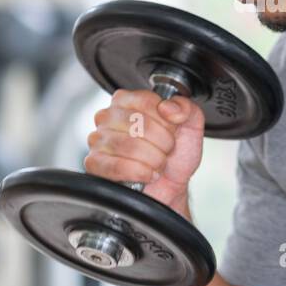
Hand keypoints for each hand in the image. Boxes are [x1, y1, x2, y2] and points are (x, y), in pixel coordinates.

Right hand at [84, 89, 204, 216]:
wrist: (170, 185)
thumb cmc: (175, 154)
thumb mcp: (191, 125)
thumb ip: (186, 107)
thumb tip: (167, 107)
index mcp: (128, 100)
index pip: (146, 101)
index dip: (166, 121)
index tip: (171, 131)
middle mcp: (108, 116)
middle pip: (139, 124)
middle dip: (162, 143)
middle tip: (164, 150)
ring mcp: (98, 140)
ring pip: (130, 146)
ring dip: (153, 159)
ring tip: (155, 163)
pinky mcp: (94, 163)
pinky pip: (116, 166)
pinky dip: (138, 172)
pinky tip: (146, 174)